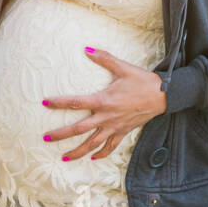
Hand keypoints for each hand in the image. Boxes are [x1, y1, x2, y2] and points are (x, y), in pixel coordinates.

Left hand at [41, 47, 167, 160]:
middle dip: (61, 134)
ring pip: (93, 143)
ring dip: (78, 152)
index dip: (59, 103)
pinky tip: (93, 157)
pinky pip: (111, 146)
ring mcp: (114, 127)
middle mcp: (106, 117)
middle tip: (45, 138)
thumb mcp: (122, 67)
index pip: (76, 102)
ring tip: (64, 157)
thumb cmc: (142, 81)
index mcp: (103, 100)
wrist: (163, 96)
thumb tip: (86, 48)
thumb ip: (103, 58)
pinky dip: (102, 153)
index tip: (45, 102)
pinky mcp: (123, 132)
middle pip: (79, 129)